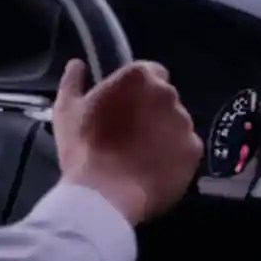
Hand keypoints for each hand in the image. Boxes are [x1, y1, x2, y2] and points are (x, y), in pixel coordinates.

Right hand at [53, 59, 202, 224]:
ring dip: (164, 131)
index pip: (151, 71)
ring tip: (142, 153)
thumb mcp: (66, 110)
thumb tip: (77, 64)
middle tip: (131, 131)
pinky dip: (174, 154)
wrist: (103, 196)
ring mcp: (184, 123)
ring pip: (177, 122)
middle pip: (164, 96)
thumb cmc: (83, 148)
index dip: (139, 88)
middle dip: (152, 109)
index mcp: (139, 78)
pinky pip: (185, 147)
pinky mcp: (194, 150)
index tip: (128, 104)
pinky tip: (155, 167)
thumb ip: (73, 81)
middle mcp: (167, 94)